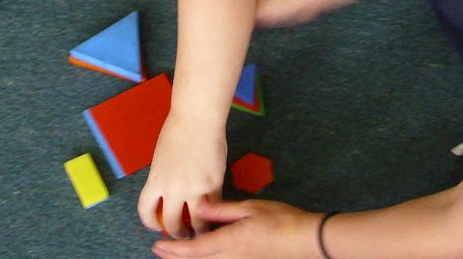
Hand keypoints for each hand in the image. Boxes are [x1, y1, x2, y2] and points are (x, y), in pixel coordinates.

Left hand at [138, 111, 227, 237]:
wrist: (197, 117)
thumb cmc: (177, 130)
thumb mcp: (161, 159)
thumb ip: (164, 179)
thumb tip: (169, 197)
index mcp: (155, 180)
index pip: (145, 211)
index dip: (150, 223)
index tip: (158, 226)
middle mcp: (173, 189)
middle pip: (172, 223)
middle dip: (177, 232)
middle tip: (183, 233)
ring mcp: (195, 188)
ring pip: (197, 222)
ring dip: (198, 229)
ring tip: (201, 229)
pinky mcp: (214, 184)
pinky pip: (214, 206)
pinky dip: (214, 211)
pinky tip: (214, 210)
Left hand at [152, 200, 320, 258]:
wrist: (305, 240)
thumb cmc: (280, 220)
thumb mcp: (250, 208)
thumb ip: (222, 210)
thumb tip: (198, 208)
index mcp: (230, 242)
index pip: (195, 249)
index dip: (174, 250)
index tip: (158, 246)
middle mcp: (231, 258)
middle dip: (176, 257)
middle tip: (160, 251)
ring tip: (176, 252)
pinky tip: (203, 254)